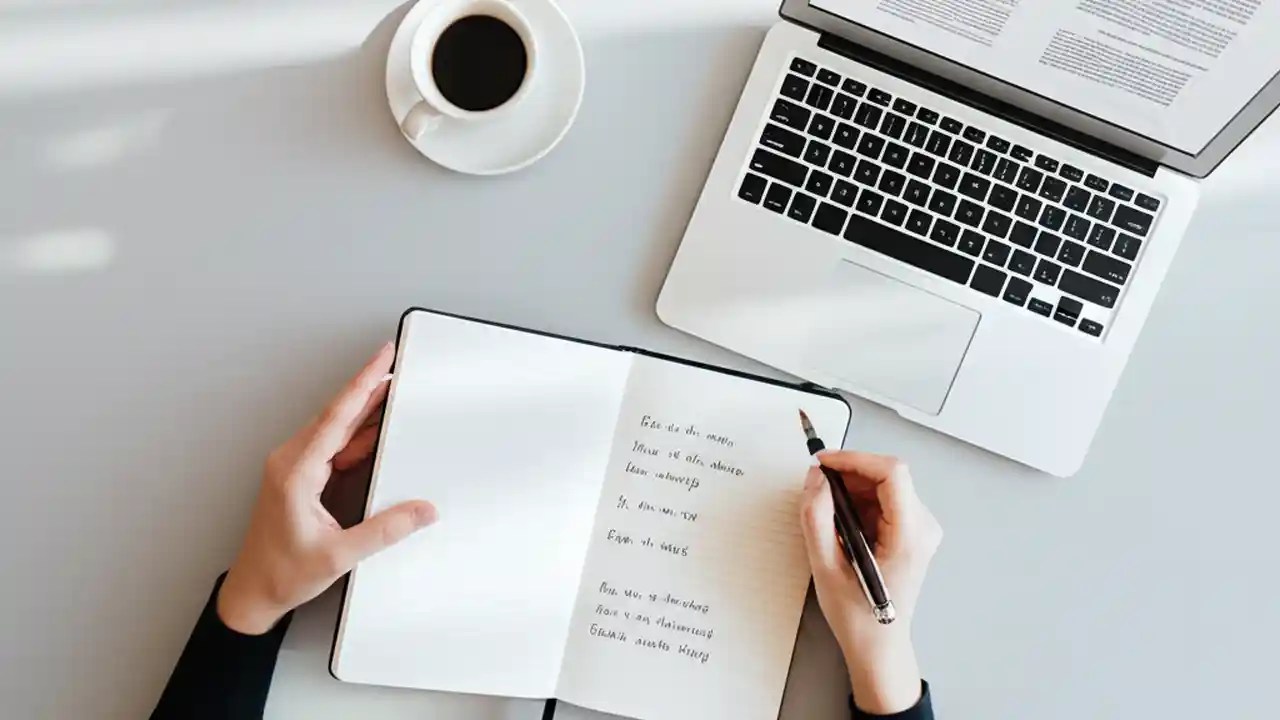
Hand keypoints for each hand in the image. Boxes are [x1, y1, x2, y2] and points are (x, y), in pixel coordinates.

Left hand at [217, 343, 436, 634]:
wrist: (252, 593)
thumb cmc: (281, 574)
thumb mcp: (338, 555)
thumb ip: (384, 530)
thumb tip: (420, 511)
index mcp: (296, 473)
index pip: (336, 417)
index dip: (362, 383)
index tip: (381, 358)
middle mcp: (291, 463)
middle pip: (338, 415)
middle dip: (369, 388)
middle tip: (396, 366)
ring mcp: (294, 468)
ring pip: (336, 429)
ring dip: (365, 412)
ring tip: (395, 396)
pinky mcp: (301, 478)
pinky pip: (334, 446)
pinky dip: (358, 435)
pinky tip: (378, 433)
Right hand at [799, 451, 941, 714]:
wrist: (878, 646)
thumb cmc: (856, 615)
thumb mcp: (825, 565)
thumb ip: (817, 516)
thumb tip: (816, 478)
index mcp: (909, 535)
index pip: (891, 472)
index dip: (854, 459)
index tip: (823, 463)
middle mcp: (923, 527)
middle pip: (888, 476)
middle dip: (849, 474)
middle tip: (817, 488)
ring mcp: (921, 530)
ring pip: (885, 486)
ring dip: (852, 490)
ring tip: (827, 514)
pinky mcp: (912, 533)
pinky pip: (885, 501)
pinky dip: (859, 502)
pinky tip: (842, 525)